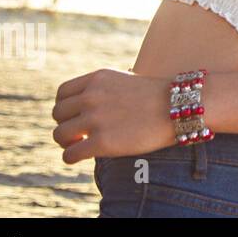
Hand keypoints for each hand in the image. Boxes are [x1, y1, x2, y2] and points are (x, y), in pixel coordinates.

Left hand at [51, 68, 173, 163]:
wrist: (179, 107)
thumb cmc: (158, 97)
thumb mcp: (126, 81)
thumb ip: (103, 89)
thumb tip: (88, 105)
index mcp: (97, 79)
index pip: (62, 93)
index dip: (66, 107)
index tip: (75, 116)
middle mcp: (91, 96)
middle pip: (58, 114)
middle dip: (66, 125)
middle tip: (78, 134)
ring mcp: (95, 119)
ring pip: (59, 135)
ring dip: (67, 142)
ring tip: (79, 145)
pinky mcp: (102, 142)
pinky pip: (70, 154)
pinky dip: (71, 157)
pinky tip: (80, 157)